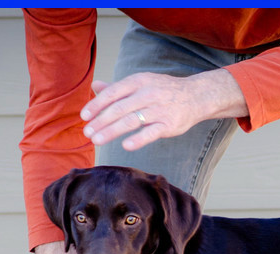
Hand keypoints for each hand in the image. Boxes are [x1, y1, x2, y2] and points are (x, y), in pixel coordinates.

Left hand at [81, 69, 247, 150]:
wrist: (195, 96)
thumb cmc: (163, 91)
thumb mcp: (141, 84)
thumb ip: (118, 88)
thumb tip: (95, 86)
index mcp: (138, 82)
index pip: (113, 93)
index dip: (97, 105)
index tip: (84, 117)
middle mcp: (148, 93)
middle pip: (119, 108)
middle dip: (100, 121)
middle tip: (87, 133)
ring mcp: (159, 109)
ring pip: (131, 121)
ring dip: (111, 131)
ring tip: (97, 140)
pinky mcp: (169, 124)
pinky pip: (151, 133)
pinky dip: (138, 139)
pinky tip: (125, 146)